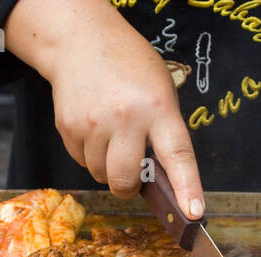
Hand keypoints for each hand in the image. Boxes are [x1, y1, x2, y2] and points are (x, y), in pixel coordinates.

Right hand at [5, 0, 204, 217]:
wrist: (82, 41)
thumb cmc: (129, 68)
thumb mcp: (161, 90)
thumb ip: (164, 132)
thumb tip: (165, 182)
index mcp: (158, 107)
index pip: (177, 155)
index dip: (187, 187)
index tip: (193, 212)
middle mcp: (125, 116)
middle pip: (125, 180)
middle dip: (129, 187)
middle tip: (132, 176)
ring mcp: (93, 123)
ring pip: (100, 175)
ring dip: (107, 167)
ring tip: (111, 137)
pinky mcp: (68, 126)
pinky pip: (81, 161)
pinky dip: (88, 154)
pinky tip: (93, 128)